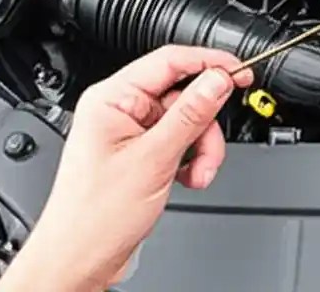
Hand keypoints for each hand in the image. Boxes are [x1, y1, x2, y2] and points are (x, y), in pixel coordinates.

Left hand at [0, 46, 253, 291]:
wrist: (80, 258)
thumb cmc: (94, 215)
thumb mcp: (154, 158)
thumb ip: (190, 115)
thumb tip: (217, 80)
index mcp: (112, 98)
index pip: (170, 61)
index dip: (209, 63)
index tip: (240, 74)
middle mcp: (120, 110)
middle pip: (184, 96)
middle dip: (205, 127)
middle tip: (210, 151)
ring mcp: (130, 133)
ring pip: (187, 122)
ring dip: (200, 149)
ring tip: (196, 174)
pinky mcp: (140, 153)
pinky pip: (179, 143)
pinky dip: (191, 160)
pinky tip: (186, 178)